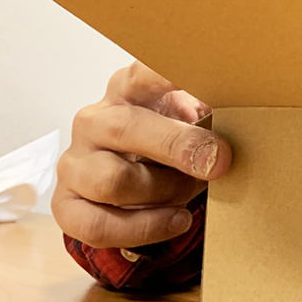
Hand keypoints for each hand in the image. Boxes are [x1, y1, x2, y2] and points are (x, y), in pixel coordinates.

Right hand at [52, 62, 231, 248]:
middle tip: (220, 161)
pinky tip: (176, 220)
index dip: (168, 76)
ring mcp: (74, 163)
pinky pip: (98, 226)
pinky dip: (144, 228)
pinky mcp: (66, 205)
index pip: (142, 73)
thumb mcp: (193, 120)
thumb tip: (235, 131)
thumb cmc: (171, 141)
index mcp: (127, 89)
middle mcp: (94, 121)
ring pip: (113, 181)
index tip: (201, 79)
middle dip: (178, 147)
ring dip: (164, 192)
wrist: (135, 179)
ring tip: (191, 193)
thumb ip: (209, 118)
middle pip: (126, 128)